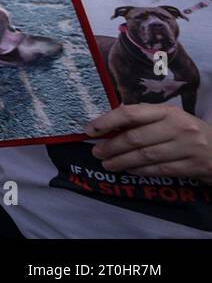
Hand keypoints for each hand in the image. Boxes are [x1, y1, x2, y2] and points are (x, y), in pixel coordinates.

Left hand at [88, 104, 211, 180]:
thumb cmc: (189, 132)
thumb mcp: (170, 120)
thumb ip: (145, 120)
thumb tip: (108, 126)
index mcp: (168, 111)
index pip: (131, 113)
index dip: (107, 121)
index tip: (90, 129)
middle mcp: (178, 127)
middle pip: (136, 138)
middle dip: (112, 146)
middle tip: (97, 152)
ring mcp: (187, 147)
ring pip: (146, 156)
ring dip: (122, 161)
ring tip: (108, 164)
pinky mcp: (193, 166)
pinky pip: (160, 170)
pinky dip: (141, 171)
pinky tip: (129, 171)